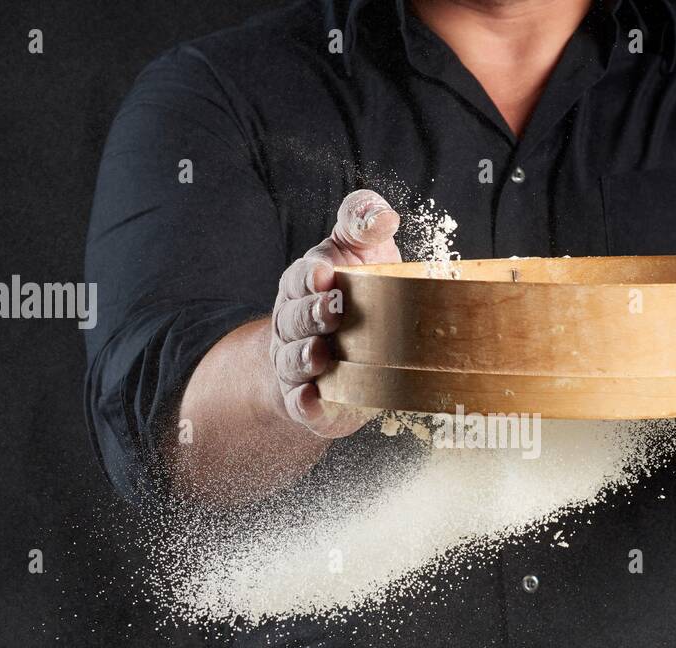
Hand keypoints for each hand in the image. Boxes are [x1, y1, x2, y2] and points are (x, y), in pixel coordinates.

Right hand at [271, 189, 400, 436]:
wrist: (344, 353)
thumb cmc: (356, 293)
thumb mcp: (362, 251)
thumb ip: (364, 224)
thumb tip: (383, 216)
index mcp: (304, 285)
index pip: (301, 277)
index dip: (310, 276)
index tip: (326, 274)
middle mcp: (293, 325)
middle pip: (294, 319)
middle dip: (311, 314)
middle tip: (334, 311)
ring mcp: (297, 365)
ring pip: (292, 361)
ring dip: (304, 358)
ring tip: (321, 355)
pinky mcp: (309, 402)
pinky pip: (300, 404)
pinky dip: (304, 403)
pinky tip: (313, 400)